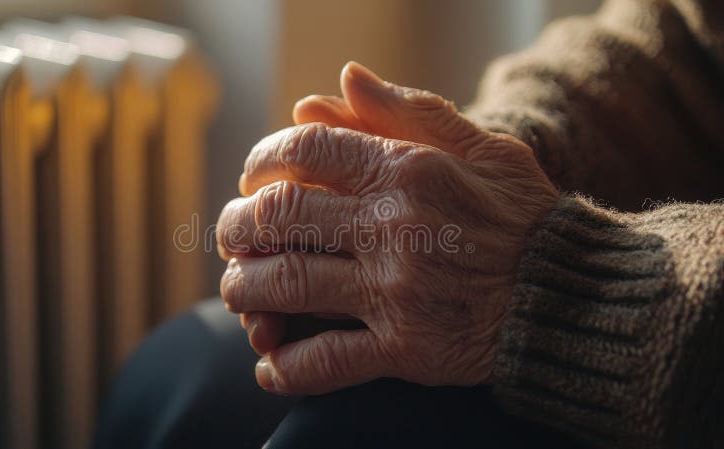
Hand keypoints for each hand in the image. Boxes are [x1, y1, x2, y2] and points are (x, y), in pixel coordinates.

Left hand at [217, 62, 558, 394]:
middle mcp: (394, 227)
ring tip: (239, 290)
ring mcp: (396, 291)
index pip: (305, 150)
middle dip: (236, 225)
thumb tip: (344, 79)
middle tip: (232, 234)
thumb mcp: (482, 148)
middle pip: (277, 216)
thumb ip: (409, 111)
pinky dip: (286, 369)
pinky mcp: (406, 349)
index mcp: (408, 171)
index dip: (262, 159)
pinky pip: (325, 363)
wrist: (570, 298)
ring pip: (285, 285)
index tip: (253, 176)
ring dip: (244, 290)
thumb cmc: (523, 218)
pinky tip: (270, 367)